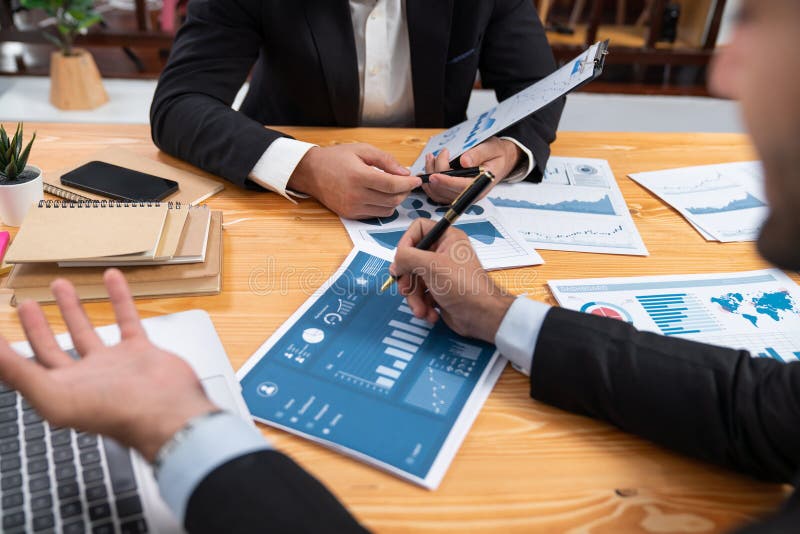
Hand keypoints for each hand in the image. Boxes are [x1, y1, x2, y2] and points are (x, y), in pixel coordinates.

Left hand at [0, 269, 216, 461]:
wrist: (166, 410)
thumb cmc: (113, 411)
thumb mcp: (53, 395)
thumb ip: (18, 372)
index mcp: (60, 390)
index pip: (25, 367)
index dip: (8, 349)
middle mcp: (84, 377)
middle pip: (54, 347)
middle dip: (38, 325)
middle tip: (28, 304)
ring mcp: (112, 363)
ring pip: (87, 330)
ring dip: (73, 307)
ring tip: (61, 284)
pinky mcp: (139, 351)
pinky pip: (126, 319)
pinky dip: (118, 297)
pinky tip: (112, 278)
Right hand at [288, 143, 421, 218]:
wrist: (311, 172)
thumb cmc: (336, 158)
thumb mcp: (362, 150)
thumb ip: (386, 160)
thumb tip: (405, 172)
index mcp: (358, 176)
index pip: (392, 184)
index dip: (408, 183)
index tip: (417, 179)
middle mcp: (355, 195)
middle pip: (392, 199)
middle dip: (405, 191)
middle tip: (407, 182)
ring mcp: (352, 207)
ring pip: (387, 210)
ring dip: (395, 200)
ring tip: (394, 188)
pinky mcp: (350, 215)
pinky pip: (376, 215)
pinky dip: (384, 206)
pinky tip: (381, 195)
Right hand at [389, 219, 514, 342]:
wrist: (481, 316)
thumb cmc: (463, 286)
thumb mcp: (431, 266)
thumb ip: (407, 257)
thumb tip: (396, 262)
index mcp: (447, 238)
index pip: (418, 229)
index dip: (406, 243)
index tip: (401, 260)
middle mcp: (443, 253)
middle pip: (411, 258)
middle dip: (407, 279)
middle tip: (406, 289)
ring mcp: (440, 273)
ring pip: (413, 280)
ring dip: (414, 297)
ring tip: (421, 309)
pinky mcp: (439, 291)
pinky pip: (420, 294)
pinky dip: (422, 305)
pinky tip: (430, 313)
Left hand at [422, 137, 521, 203]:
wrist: (499, 160)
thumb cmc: (495, 154)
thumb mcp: (491, 148)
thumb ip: (478, 154)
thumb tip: (465, 161)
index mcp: (482, 184)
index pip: (462, 188)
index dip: (447, 182)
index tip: (434, 175)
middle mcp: (471, 194)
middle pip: (447, 191)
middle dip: (435, 173)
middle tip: (434, 155)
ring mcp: (462, 195)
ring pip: (439, 193)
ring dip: (430, 177)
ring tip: (430, 158)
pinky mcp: (454, 193)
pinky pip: (437, 193)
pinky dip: (429, 184)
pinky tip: (427, 170)